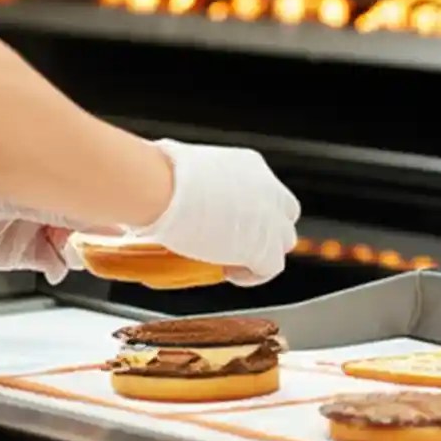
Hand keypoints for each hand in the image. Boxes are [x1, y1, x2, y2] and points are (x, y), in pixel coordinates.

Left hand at [0, 159, 96, 283]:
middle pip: (88, 217)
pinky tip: (57, 265)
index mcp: (43, 176)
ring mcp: (36, 227)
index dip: (107, 199)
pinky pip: (55, 262)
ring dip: (80, 248)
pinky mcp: (25, 253)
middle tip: (105, 235)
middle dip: (99, 228)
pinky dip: (61, 266)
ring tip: (73, 249)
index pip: (87, 189)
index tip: (129, 209)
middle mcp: (45, 200)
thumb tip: (93, 214)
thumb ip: (54, 205)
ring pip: (75, 241)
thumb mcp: (10, 192)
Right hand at [128, 139, 299, 285]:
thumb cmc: (161, 176)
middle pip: (284, 214)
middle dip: (266, 229)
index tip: (231, 219)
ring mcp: (271, 220)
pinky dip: (252, 274)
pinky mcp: (266, 249)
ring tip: (231, 260)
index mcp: (250, 165)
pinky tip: (230, 273)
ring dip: (261, 252)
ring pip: (283, 241)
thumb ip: (184, 180)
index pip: (265, 190)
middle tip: (237, 242)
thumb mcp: (184, 168)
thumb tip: (156, 189)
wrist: (164, 188)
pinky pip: (271, 268)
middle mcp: (268, 189)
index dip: (253, 208)